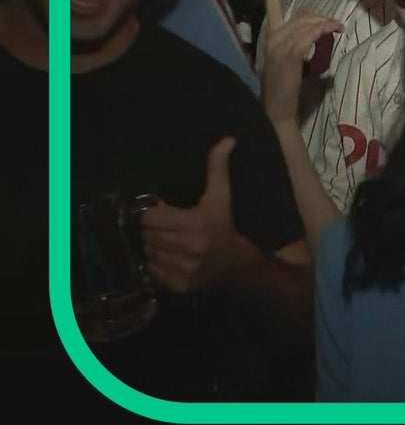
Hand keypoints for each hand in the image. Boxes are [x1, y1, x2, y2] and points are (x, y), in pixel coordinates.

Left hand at [141, 138, 255, 292]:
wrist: (237, 266)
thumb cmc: (224, 226)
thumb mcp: (220, 197)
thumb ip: (217, 168)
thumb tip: (228, 139)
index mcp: (196, 224)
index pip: (150, 219)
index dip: (153, 215)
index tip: (163, 214)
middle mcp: (189, 248)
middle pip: (147, 236)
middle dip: (153, 231)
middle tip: (166, 229)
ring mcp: (183, 269)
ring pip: (148, 253)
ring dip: (153, 248)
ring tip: (168, 243)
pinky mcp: (178, 285)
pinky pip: (152, 271)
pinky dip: (157, 265)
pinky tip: (171, 259)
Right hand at [259, 0, 341, 124]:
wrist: (277, 105)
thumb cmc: (283, 82)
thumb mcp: (285, 56)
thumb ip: (294, 39)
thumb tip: (312, 27)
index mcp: (269, 34)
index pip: (270, 6)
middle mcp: (272, 36)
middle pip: (301, 15)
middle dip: (320, 17)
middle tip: (335, 26)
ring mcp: (279, 44)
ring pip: (307, 24)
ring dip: (326, 24)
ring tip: (337, 28)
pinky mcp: (290, 54)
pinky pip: (309, 35)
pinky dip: (323, 30)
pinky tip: (333, 31)